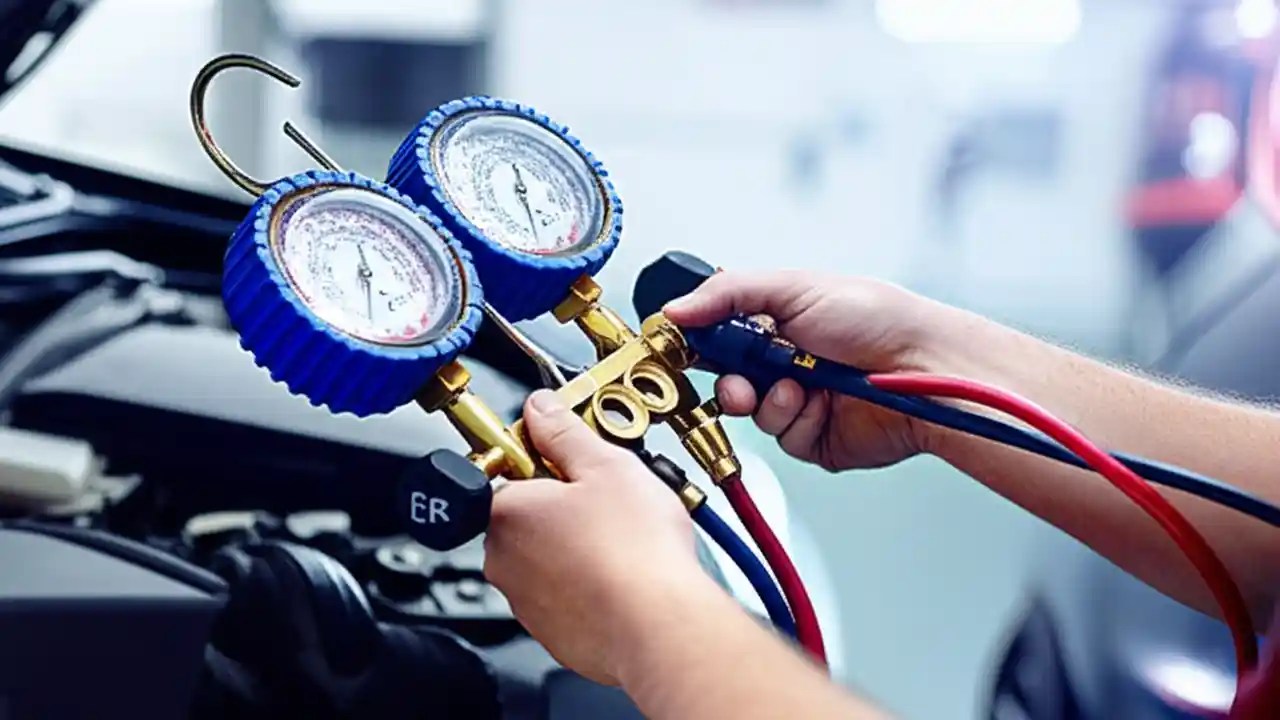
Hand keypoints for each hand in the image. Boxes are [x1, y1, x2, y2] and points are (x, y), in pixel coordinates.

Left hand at [483, 390, 715, 685]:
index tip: (574, 463)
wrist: (660, 628)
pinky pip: (564, 597)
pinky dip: (588, 587)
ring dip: (576, 547)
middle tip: (608, 502)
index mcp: (506, 511)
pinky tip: (622, 578)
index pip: (509, 470)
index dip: (547, 461)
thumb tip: (540, 407)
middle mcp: (503, 560)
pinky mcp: (552, 633)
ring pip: (547, 558)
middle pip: (528, 516)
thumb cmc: (635, 553)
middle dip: (564, 506)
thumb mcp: (607, 466)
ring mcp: (525, 602)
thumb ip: (565, 432)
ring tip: (623, 543)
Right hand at [664, 270, 958, 471]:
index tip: (682, 351)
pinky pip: (783, 441)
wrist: (921, 365)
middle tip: (738, 384)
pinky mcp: (817, 439)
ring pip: (753, 416)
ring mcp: (801, 404)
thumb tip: (676, 308)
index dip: (699, 347)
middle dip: (730, 385)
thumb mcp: (794, 288)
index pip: (719, 338)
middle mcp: (786, 365)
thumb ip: (727, 293)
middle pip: (728, 383)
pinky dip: (795, 422)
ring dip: (769, 403)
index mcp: (777, 325)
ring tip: (798, 387)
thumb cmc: (876, 317)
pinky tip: (818, 405)